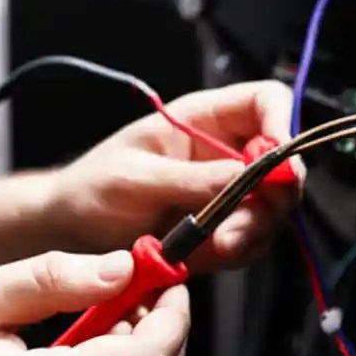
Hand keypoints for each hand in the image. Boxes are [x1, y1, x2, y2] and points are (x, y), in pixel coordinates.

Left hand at [51, 80, 305, 272]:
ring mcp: (227, 193)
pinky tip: (214, 255)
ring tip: (220, 245)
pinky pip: (253, 239)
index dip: (281, 123)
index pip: (266, 101)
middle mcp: (225, 152)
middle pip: (283, 161)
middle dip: (273, 193)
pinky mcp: (223, 230)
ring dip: (256, 229)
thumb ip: (190, 178)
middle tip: (243, 221)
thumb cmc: (92, 188)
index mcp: (204, 119)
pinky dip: (243, 250)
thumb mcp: (135, 178)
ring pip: (274, 206)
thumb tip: (246, 175)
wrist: (71, 232)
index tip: (276, 159)